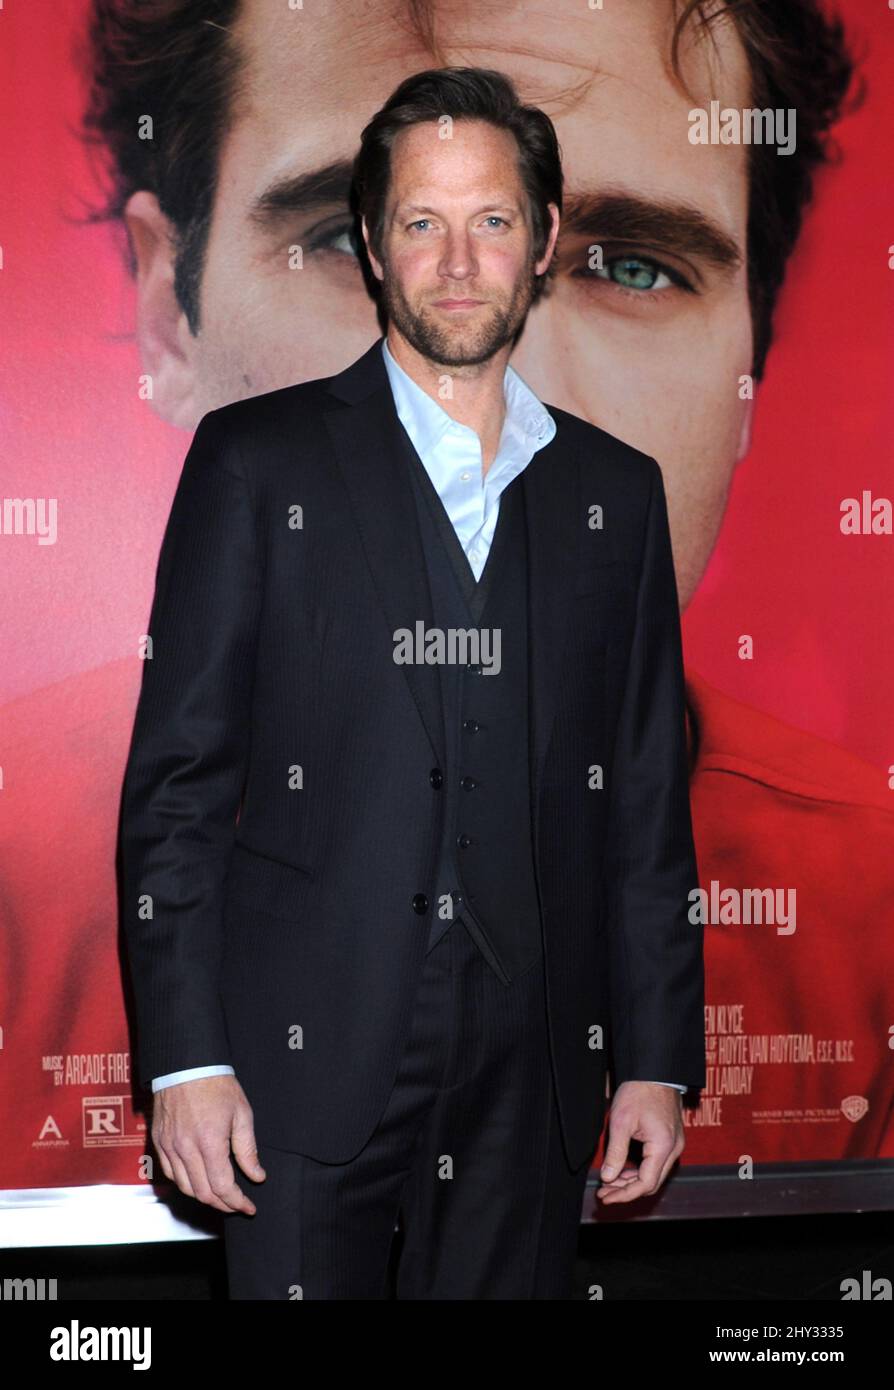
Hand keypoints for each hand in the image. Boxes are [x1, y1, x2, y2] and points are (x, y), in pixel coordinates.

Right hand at [151, 1074, 264, 1214]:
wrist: (186, 1064)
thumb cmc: (216, 1084)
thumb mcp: (242, 1113)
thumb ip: (247, 1149)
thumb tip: (256, 1176)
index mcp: (209, 1142)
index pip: (222, 1187)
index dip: (237, 1202)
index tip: (248, 1207)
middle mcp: (185, 1148)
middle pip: (203, 1193)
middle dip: (223, 1204)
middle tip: (237, 1204)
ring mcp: (169, 1146)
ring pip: (185, 1188)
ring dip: (204, 1197)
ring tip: (221, 1195)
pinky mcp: (159, 1142)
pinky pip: (170, 1174)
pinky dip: (186, 1184)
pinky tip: (199, 1180)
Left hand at [596, 1081, 683, 1204]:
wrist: (655, 1071)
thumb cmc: (638, 1091)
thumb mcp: (621, 1122)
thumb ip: (616, 1153)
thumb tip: (608, 1178)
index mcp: (663, 1146)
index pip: (645, 1183)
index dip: (624, 1194)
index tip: (605, 1196)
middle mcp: (674, 1149)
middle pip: (651, 1183)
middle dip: (626, 1190)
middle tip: (604, 1192)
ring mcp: (675, 1144)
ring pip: (654, 1174)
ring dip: (632, 1181)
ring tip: (609, 1182)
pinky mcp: (671, 1139)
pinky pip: (656, 1163)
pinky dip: (640, 1169)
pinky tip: (623, 1169)